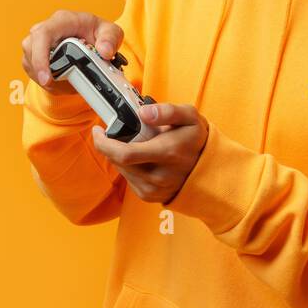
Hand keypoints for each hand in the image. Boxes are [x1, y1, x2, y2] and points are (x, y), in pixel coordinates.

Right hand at [20, 10, 123, 94]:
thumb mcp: (111, 32)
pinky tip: (62, 82)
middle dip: (42, 72)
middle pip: (31, 49)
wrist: (91, 37)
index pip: (43, 34)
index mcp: (63, 20)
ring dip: (47, 79)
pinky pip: (32, 71)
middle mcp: (46, 29)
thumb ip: (110, 39)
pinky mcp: (34, 55)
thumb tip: (104, 51)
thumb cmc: (97, 32)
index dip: (40, 56)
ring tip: (68, 83)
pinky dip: (47, 82)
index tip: (47, 77)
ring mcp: (37, 42)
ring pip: (30, 63)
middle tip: (59, 86)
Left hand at [91, 102, 209, 203]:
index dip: (104, 143)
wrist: (210, 170)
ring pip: (122, 170)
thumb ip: (167, 111)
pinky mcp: (150, 196)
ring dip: (120, 156)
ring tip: (136, 145)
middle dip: (111, 146)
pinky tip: (140, 159)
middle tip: (116, 133)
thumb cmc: (196, 140)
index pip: (124, 153)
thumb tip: (142, 113)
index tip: (98, 130)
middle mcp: (159, 175)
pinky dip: (128, 167)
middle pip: (119, 162)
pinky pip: (129, 180)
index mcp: (166, 153)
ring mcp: (154, 189)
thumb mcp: (189, 117)